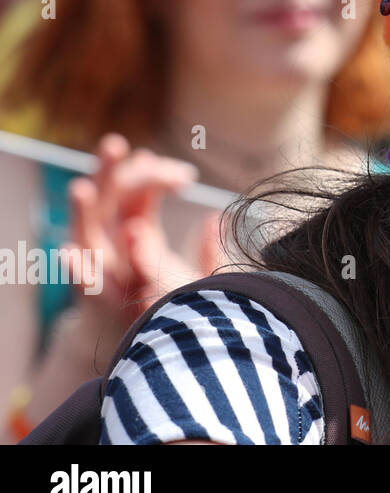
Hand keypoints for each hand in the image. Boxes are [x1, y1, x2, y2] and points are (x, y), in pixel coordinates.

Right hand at [63, 133, 223, 329]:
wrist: (149, 348)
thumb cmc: (175, 308)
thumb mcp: (195, 274)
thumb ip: (207, 249)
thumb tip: (214, 218)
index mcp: (136, 229)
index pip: (139, 188)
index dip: (153, 173)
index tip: (178, 170)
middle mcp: (114, 243)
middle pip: (107, 198)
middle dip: (108, 171)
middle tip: (113, 144)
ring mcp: (101, 268)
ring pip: (86, 231)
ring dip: (82, 211)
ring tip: (82, 188)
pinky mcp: (95, 298)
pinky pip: (84, 282)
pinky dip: (77, 269)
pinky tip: (73, 254)